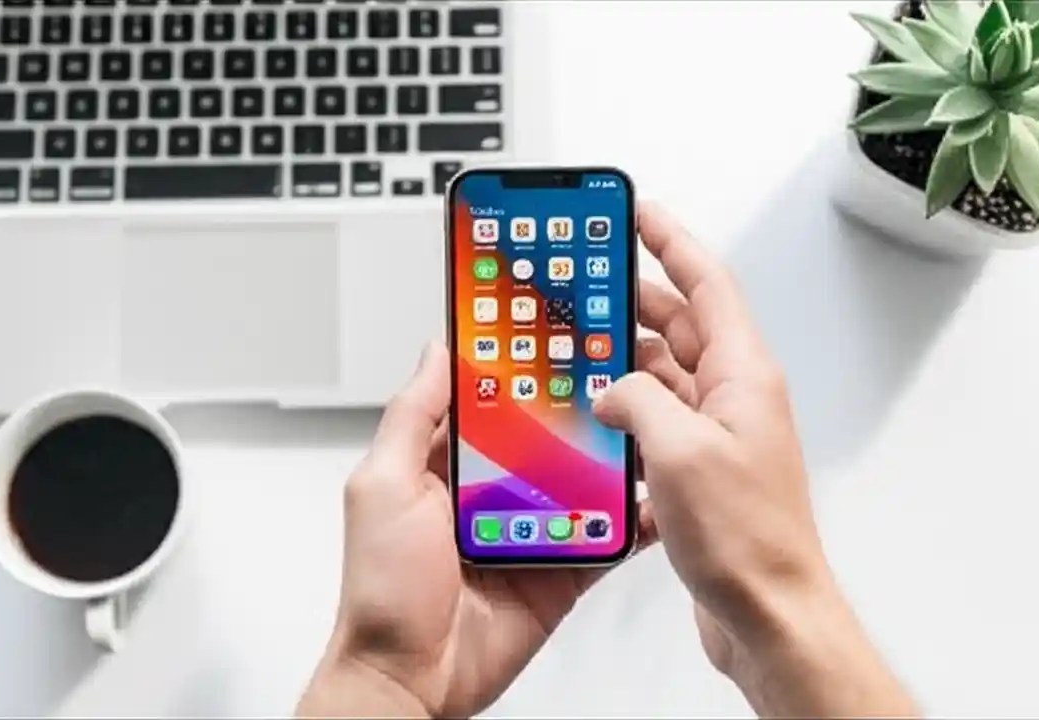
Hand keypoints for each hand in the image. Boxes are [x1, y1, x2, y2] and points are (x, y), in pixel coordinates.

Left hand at [297, 342, 654, 718]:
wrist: (412, 678)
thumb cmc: (382, 591)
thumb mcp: (383, 487)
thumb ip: (412, 418)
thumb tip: (437, 351)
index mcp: (447, 461)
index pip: (490, 395)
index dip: (518, 361)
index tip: (552, 321)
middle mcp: (493, 488)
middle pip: (547, 429)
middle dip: (579, 400)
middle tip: (618, 361)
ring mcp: (532, 526)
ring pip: (584, 475)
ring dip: (612, 451)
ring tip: (647, 415)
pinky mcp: (563, 566)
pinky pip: (606, 534)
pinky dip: (633, 516)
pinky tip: (655, 491)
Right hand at [594, 202, 916, 717]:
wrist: (768, 613)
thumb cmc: (749, 542)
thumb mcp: (679, 452)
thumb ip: (637, 401)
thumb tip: (608, 387)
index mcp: (744, 376)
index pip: (706, 283)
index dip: (670, 240)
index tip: (637, 212)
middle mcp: (735, 397)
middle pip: (680, 324)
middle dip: (632, 298)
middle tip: (588, 280)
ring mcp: (717, 434)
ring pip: (664, 375)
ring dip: (623, 361)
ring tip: (578, 349)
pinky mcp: (699, 471)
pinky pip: (657, 421)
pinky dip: (625, 412)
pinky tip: (595, 421)